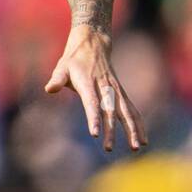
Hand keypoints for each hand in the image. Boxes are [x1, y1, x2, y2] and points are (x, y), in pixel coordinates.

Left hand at [44, 25, 147, 152]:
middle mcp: (105, 88)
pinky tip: (143, 140)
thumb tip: (49, 89)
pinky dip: (138, 124)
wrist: (93, 44)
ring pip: (126, 112)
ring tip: (136, 148)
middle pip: (110, 111)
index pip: (92, 103)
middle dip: (111, 130)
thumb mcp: (62, 66)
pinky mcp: (121, 93)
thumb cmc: (73, 60)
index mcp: (88, 84)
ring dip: (132, 130)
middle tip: (108, 148)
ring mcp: (116, 91)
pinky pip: (132, 110)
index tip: (94, 134)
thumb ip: (57, 79)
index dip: (93, 118)